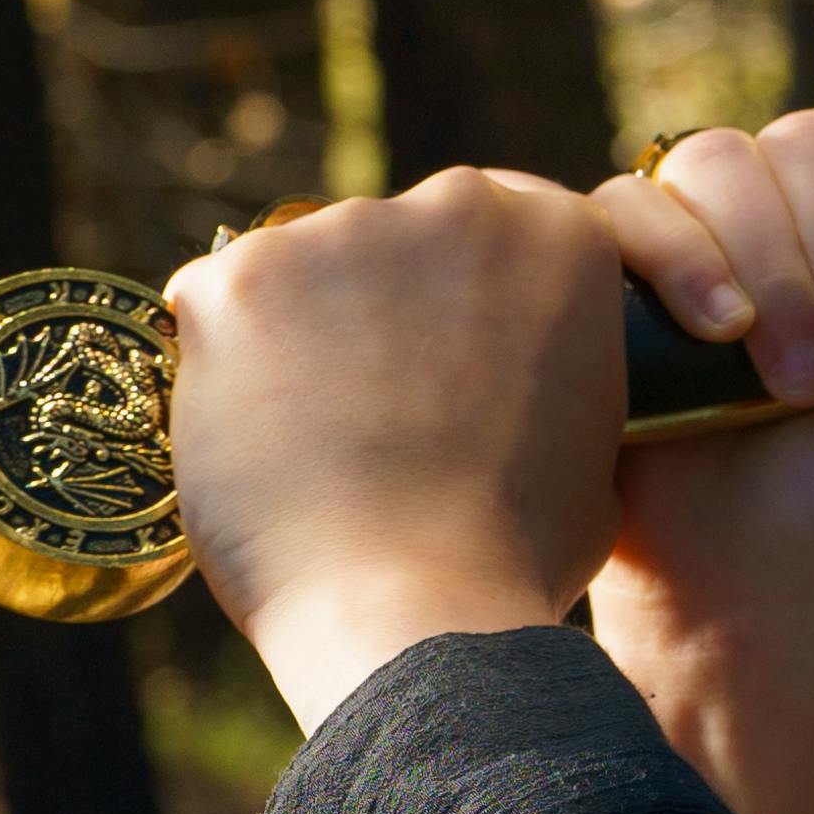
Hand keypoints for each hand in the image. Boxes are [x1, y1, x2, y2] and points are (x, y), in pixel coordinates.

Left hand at [166, 169, 625, 729]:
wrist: (412, 608)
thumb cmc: (516, 555)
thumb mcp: (593, 447)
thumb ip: (550, 372)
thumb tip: (508, 374)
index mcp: (559, 238)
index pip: (509, 225)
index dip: (477, 296)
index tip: (461, 355)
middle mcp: (454, 205)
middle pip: (402, 236)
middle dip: (390, 306)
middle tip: (388, 413)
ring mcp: (337, 233)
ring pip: (307, 269)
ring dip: (308, 335)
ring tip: (321, 444)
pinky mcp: (236, 275)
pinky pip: (220, 305)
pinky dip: (231, 365)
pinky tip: (263, 440)